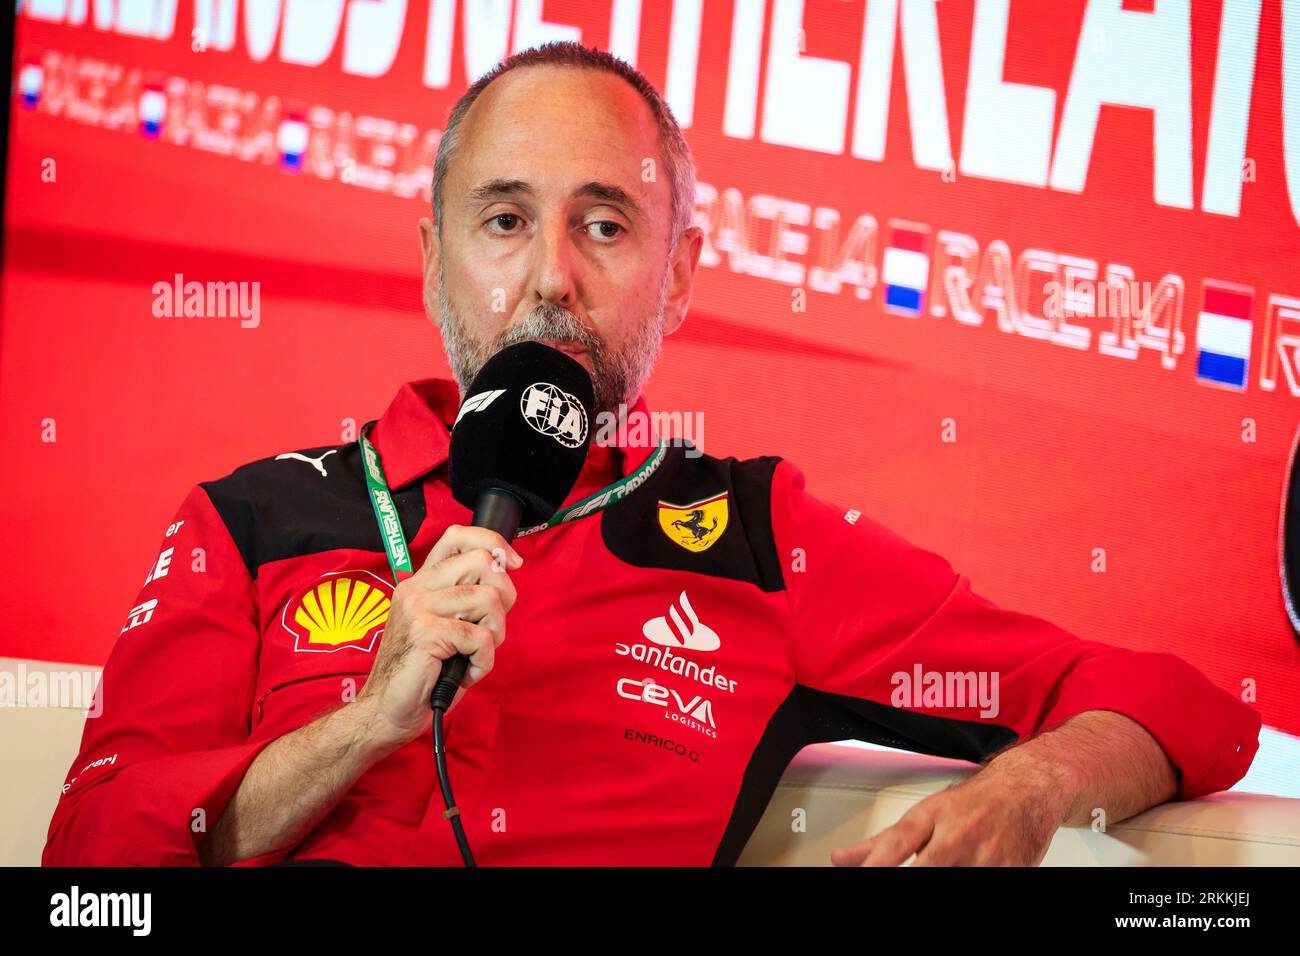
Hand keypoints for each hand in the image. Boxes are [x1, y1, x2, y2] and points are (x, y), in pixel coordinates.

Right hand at [356, 524, 521, 748]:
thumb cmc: (423, 673)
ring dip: (494, 634)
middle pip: (483, 562)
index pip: (458, 537)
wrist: (386, 711)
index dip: (494, 542)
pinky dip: (483, 661)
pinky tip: (465, 672)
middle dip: (504, 597)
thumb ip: (469, 598)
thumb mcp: (447, 625)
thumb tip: (506, 569)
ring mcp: (418, 608)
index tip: (512, 564)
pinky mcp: (424, 633)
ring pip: (488, 599)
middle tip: (489, 628)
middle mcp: (417, 588)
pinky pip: (480, 637)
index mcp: (422, 582)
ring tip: (473, 654)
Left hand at [830, 753, 1069, 866]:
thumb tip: (841, 859)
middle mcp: (959, 836)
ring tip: (939, 867)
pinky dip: (967, 882)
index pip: (897, 842)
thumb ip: (884, 841)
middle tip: (893, 874)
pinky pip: (986, 884)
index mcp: (933, 817)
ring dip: (944, 877)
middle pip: (927, 868)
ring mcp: (987, 857)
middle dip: (912, 876)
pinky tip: (962, 871)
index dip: (876, 863)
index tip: (863, 873)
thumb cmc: (976, 801)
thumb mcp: (927, 812)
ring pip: (954, 878)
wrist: (1029, 789)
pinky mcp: (1012, 871)